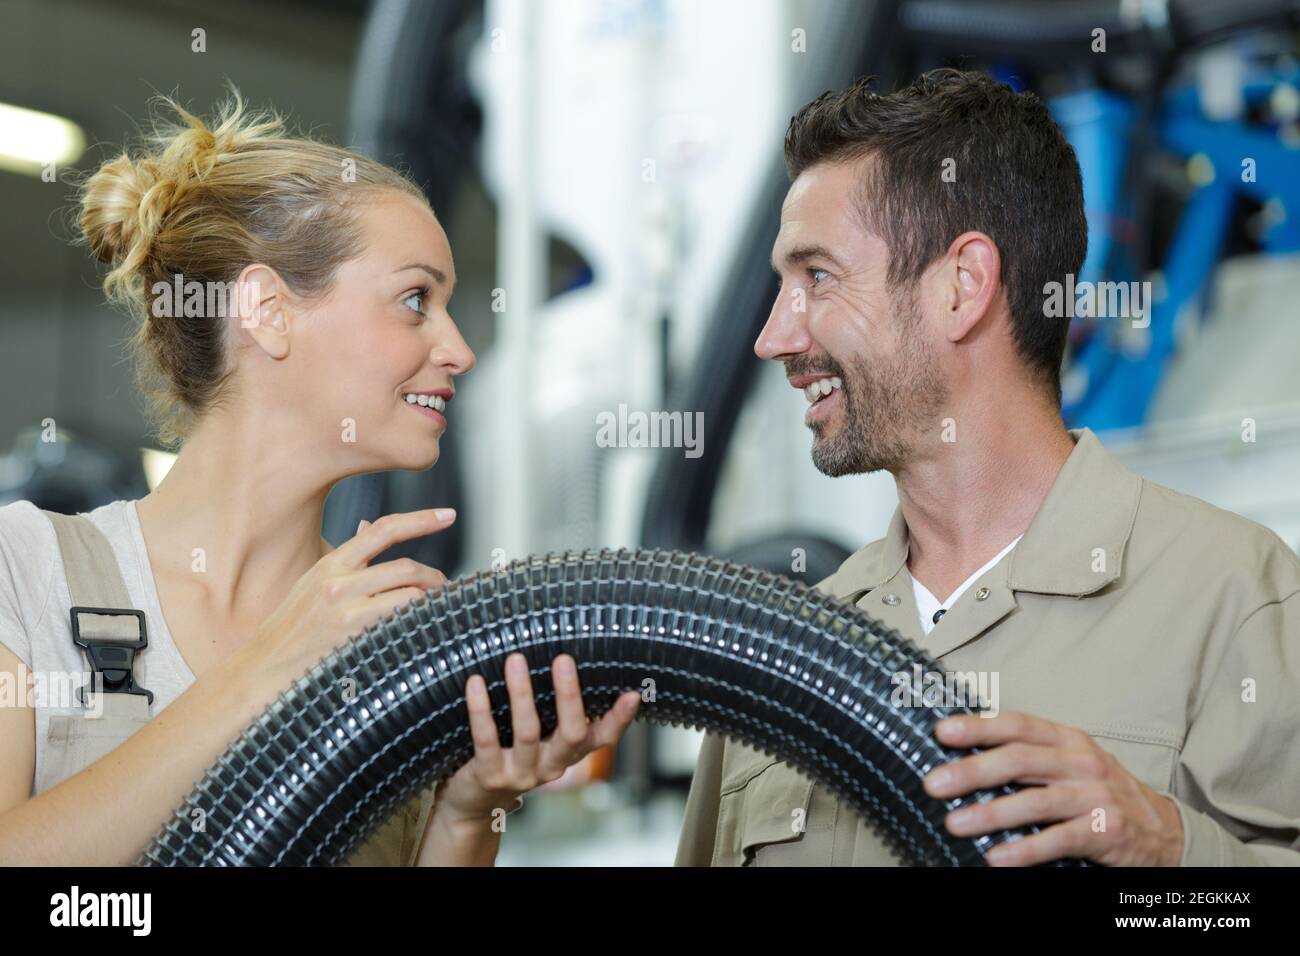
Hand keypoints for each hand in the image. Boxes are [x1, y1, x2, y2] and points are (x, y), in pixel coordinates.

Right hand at [252, 509, 454, 680]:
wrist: (263, 667)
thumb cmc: (292, 628)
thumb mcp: (314, 584)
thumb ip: (346, 560)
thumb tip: (368, 525)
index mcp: (331, 564)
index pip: (383, 530)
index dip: (420, 520)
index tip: (448, 515)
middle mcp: (338, 582)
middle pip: (405, 567)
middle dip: (433, 577)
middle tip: (445, 588)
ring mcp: (346, 609)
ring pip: (409, 594)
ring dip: (431, 601)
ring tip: (437, 609)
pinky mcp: (353, 635)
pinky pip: (401, 621)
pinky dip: (419, 621)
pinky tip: (424, 628)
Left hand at [434, 652, 640, 826]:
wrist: (473, 805)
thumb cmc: (509, 756)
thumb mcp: (540, 740)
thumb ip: (553, 713)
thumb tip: (561, 658)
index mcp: (568, 755)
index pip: (603, 738)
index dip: (619, 719)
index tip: (633, 694)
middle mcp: (551, 766)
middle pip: (571, 733)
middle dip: (569, 695)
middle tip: (564, 659)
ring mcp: (521, 773)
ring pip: (528, 732)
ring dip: (522, 693)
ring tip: (516, 660)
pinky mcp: (489, 776)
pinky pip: (486, 739)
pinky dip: (481, 709)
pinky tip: (476, 683)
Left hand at [922, 711, 1184, 865]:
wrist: (1163, 829)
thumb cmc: (1100, 791)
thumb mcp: (1070, 762)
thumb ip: (1029, 755)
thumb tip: (966, 757)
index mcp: (1067, 739)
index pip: (1017, 725)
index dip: (978, 727)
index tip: (941, 732)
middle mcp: (1081, 762)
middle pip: (1018, 761)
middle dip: (971, 771)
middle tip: (934, 783)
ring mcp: (1095, 795)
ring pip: (1035, 802)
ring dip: (990, 814)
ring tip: (954, 823)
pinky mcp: (1105, 831)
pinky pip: (1059, 840)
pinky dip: (1026, 849)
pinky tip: (997, 857)